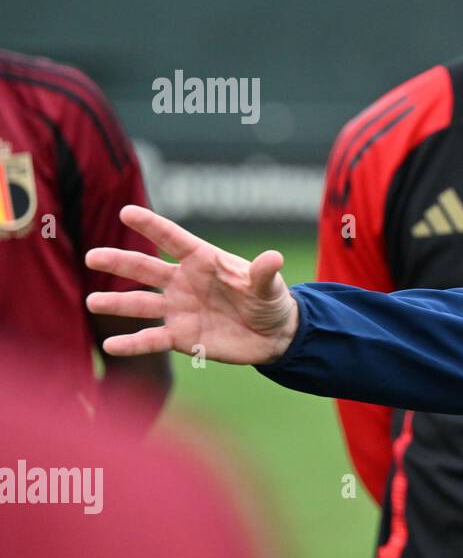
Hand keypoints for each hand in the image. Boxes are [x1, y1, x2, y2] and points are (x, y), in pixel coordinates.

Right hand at [85, 205, 299, 365]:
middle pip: (146, 269)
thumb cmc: (270, 301)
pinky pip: (151, 339)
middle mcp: (184, 282)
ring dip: (117, 303)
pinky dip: (132, 343)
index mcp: (203, 261)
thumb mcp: (270, 286)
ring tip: (92, 302)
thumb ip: (264, 274)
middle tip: (92, 257)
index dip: (152, 226)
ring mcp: (178, 309)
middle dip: (120, 262)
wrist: (273, 335)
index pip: (173, 240)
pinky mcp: (180, 337)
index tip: (127, 212)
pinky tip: (110, 346)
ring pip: (141, 304)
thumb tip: (273, 257)